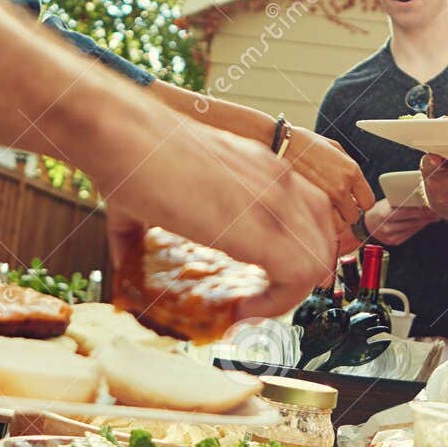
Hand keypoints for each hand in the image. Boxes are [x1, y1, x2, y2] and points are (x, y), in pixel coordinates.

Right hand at [105, 114, 336, 318]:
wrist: (124, 135)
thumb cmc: (131, 155)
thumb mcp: (154, 192)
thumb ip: (143, 227)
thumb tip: (124, 257)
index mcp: (261, 168)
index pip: (311, 215)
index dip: (297, 252)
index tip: (269, 279)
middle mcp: (280, 180)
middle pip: (324, 238)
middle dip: (300, 277)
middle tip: (265, 298)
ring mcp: (278, 200)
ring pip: (319, 260)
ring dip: (289, 294)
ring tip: (254, 309)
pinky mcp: (265, 225)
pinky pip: (299, 277)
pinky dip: (277, 304)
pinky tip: (243, 311)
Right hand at [285, 127, 375, 233]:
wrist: (277, 143)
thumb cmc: (303, 143)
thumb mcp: (334, 148)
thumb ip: (349, 168)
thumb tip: (356, 186)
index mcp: (351, 171)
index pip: (367, 202)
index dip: (359, 203)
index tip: (352, 201)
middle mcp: (341, 187)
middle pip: (353, 217)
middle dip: (345, 213)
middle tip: (334, 205)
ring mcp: (325, 198)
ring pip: (339, 226)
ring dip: (332, 221)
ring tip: (322, 209)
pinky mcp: (308, 205)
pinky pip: (321, 224)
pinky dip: (318, 221)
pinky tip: (312, 209)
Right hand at [362, 196, 440, 245]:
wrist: (366, 225)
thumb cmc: (378, 210)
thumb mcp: (386, 203)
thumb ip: (400, 202)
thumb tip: (420, 197)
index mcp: (384, 214)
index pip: (407, 211)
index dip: (421, 209)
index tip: (431, 205)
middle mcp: (387, 227)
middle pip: (412, 221)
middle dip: (427, 216)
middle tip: (438, 210)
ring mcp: (391, 236)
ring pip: (413, 228)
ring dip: (426, 222)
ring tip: (435, 216)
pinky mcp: (395, 242)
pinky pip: (410, 234)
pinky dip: (419, 227)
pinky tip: (425, 222)